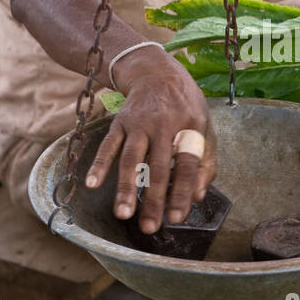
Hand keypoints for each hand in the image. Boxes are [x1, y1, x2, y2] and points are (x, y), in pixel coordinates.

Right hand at [85, 45, 217, 231]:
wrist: (156, 71)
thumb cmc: (185, 106)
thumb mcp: (205, 127)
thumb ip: (206, 162)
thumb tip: (197, 196)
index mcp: (190, 127)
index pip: (187, 164)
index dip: (183, 191)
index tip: (177, 217)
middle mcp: (164, 124)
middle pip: (158, 167)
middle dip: (153, 199)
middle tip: (149, 227)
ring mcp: (139, 123)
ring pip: (132, 159)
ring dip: (126, 187)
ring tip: (123, 214)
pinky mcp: (120, 122)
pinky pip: (108, 145)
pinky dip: (99, 164)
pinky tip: (93, 184)